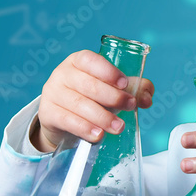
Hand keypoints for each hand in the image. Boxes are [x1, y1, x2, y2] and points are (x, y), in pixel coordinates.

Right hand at [33, 50, 154, 151]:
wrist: (62, 118)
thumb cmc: (90, 97)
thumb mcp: (110, 88)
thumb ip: (132, 88)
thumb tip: (148, 97)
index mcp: (79, 61)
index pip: (90, 60)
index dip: (108, 71)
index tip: (124, 84)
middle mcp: (63, 74)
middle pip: (88, 85)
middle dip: (113, 97)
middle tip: (130, 107)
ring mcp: (53, 93)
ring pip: (79, 104)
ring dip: (102, 117)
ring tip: (119, 127)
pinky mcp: (47, 113)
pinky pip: (67, 120)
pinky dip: (84, 128)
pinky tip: (98, 135)